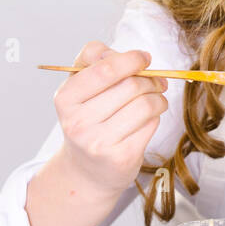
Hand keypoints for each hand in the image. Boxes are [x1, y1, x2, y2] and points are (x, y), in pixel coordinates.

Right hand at [51, 41, 169, 196]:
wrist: (87, 170)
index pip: (105, 69)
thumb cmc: (88, 119)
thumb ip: (94, 59)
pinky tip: (148, 120)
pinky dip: (155, 118)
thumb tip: (128, 55)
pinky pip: (151, 125)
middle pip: (131, 86)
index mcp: (65, 98)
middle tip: (157, 81)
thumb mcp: (79, 87)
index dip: (131, 59)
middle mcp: (78, 122)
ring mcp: (98, 142)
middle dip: (151, 79)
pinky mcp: (121, 158)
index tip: (144, 58)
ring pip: (145, 105)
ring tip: (156, 100)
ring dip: (158, 98)